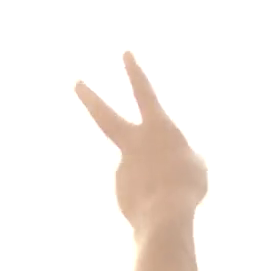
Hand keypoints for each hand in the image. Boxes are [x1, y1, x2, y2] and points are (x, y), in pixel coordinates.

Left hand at [76, 54, 207, 228]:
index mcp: (158, 128)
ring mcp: (122, 165)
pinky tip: (161, 208)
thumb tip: (164, 163)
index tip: (124, 53)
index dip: (135, 72)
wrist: (164, 217)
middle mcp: (133, 143)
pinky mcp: (119, 188)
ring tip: (172, 196)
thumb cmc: (187, 186)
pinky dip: (149, 197)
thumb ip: (180, 156)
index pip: (144, 92)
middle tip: (75, 81)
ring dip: (153, 180)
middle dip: (89, 97)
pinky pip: (138, 190)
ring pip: (138, 168)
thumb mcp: (196, 165)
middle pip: (105, 115)